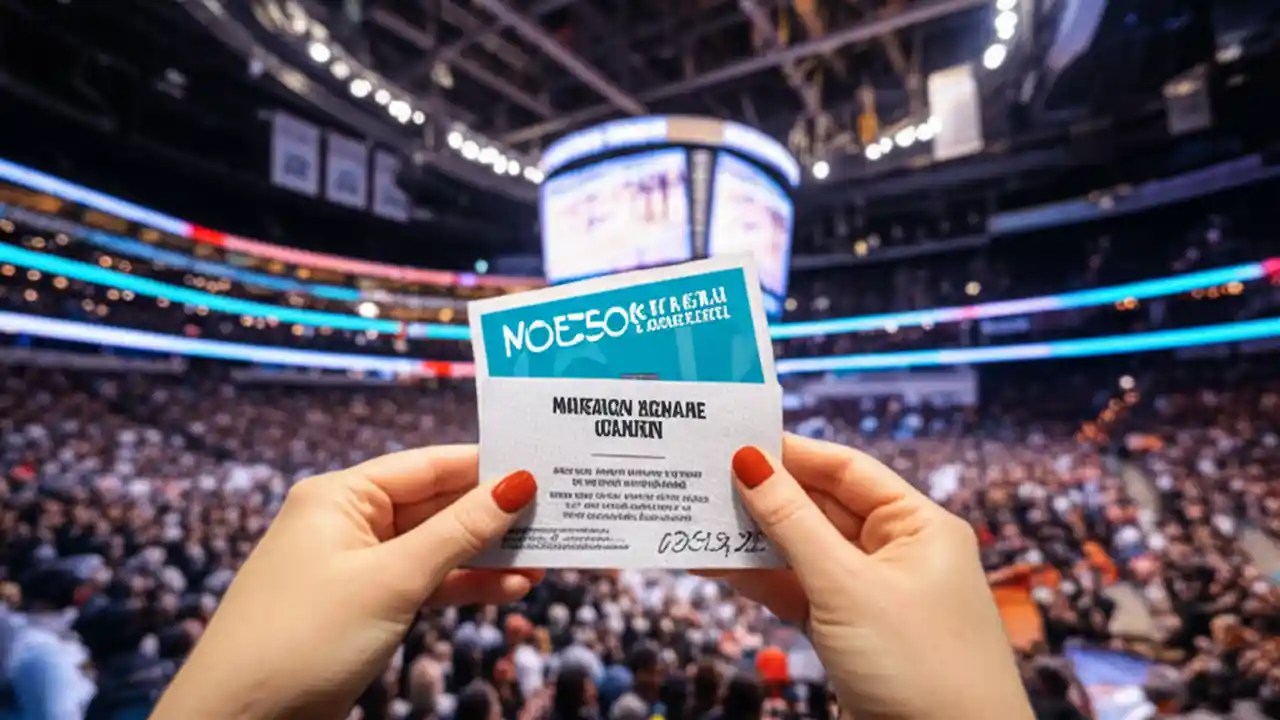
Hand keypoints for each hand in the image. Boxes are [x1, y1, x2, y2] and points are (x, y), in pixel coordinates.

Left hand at [152, 445, 539, 719]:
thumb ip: (458, 533)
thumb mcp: (393, 580)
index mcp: (340, 496)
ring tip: (546, 555)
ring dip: (486, 554)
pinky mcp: (361, 607)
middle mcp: (345, 522)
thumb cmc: (305, 639)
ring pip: (433, 547)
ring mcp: (353, 567)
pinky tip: (509, 589)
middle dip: (493, 513)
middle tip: (557, 511)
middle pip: (434, 504)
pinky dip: (462, 585)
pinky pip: (422, 583)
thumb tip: (516, 484)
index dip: (486, 465)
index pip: (427, 465)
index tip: (543, 464)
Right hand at [714, 434, 1031, 719]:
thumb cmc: (920, 666)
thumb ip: (793, 524)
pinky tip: (716, 565)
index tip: (735, 440)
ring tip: (697, 518)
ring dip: (755, 539)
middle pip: (821, 507)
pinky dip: (761, 580)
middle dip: (765, 495)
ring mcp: (871, 595)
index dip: (792, 454)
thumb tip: (749, 461)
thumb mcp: (847, 587)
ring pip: (803, 552)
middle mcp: (898, 553)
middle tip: (703, 477)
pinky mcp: (848, 633)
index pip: (847, 469)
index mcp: (919, 526)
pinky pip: (798, 592)